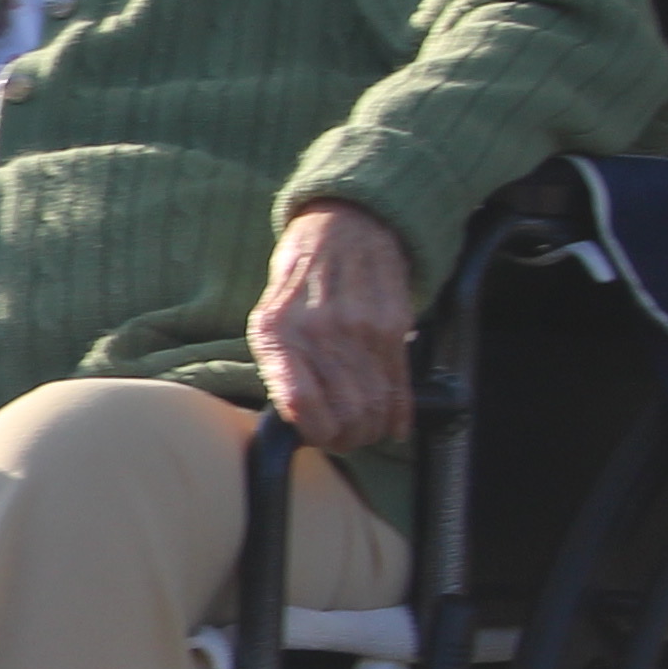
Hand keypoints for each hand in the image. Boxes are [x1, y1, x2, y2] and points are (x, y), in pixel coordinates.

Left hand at [252, 202, 413, 453]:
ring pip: (374, 404)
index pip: (302, 404)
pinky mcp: (393, 326)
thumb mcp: (268, 319)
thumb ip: (281, 369)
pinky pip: (399, 383)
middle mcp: (319, 332)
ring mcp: (360, 329)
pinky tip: (391, 425)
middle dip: (347, 438)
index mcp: (278, 333)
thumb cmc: (298, 281)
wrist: (343, 229)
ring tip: (363, 430)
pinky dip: (397, 412)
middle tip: (344, 440)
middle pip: (345, 412)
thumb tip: (301, 421)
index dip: (316, 433)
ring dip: (370, 428)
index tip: (318, 438)